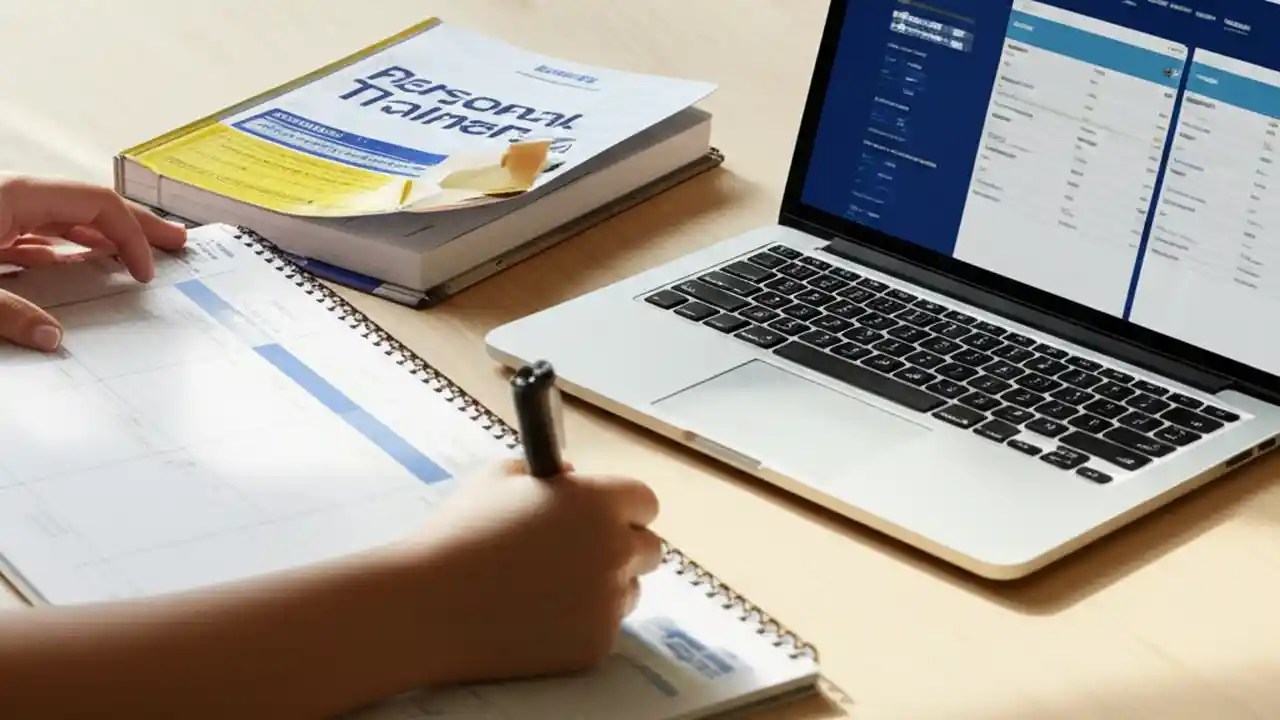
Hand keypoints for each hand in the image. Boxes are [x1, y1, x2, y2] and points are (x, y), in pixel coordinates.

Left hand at [0, 174, 186, 350]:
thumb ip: (9, 311)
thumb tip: (52, 337)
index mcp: (15, 194)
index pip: (97, 204)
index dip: (131, 235)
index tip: (145, 271)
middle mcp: (13, 196)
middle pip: (90, 206)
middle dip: (136, 226)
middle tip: (174, 243)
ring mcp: (1, 211)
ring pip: (66, 219)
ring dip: (104, 236)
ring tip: (134, 252)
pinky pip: (38, 234)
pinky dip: (68, 248)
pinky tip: (79, 264)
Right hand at [396, 459, 662, 685]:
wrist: (427, 604)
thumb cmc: (460, 534)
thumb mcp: (500, 478)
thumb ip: (549, 474)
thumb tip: (576, 479)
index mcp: (598, 502)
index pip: (645, 501)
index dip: (623, 507)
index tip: (605, 515)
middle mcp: (615, 550)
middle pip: (649, 549)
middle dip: (622, 548)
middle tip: (581, 553)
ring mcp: (608, 602)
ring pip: (629, 591)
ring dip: (605, 587)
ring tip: (550, 588)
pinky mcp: (594, 644)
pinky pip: (603, 628)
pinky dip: (580, 623)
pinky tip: (538, 615)